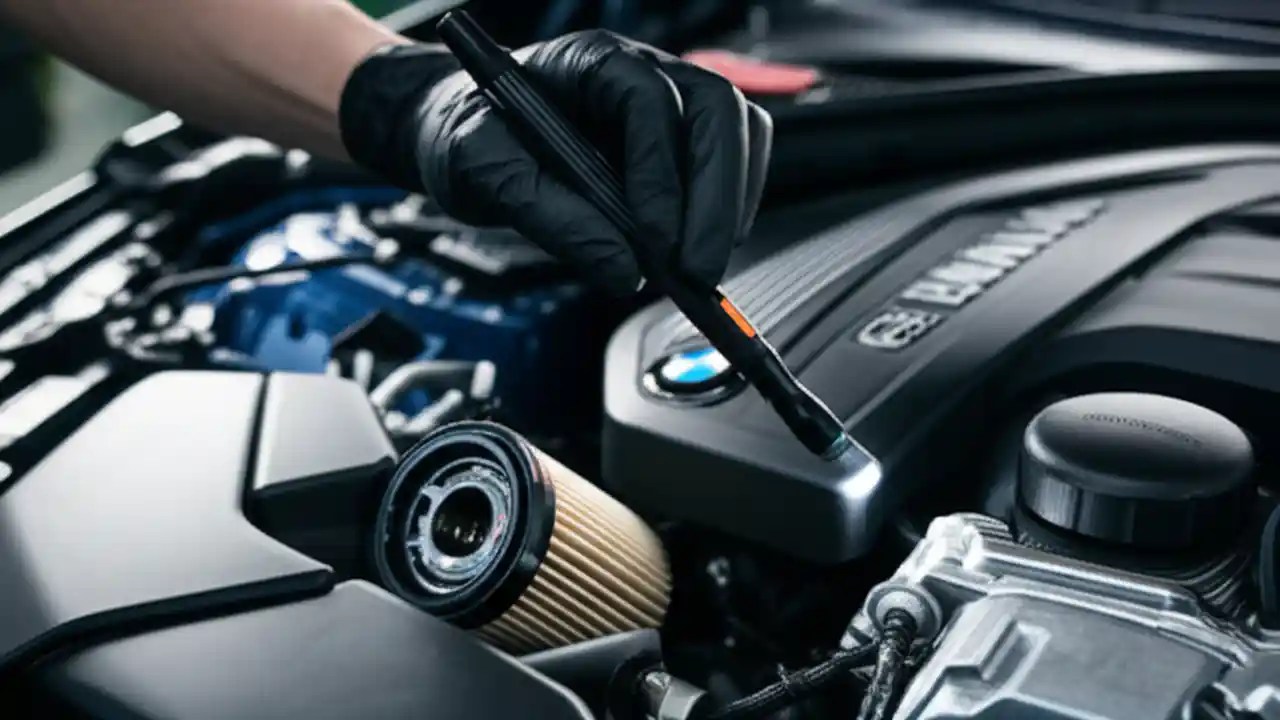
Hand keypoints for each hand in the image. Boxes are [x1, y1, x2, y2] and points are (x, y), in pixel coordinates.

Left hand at [414, 30, 771, 294]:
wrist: (468, 137)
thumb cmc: (471, 140)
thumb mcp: (483, 172)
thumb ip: (548, 216)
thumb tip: (623, 272)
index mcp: (588, 60)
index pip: (650, 100)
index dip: (661, 174)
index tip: (656, 244)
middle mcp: (642, 71)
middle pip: (716, 111)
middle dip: (716, 198)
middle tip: (696, 273)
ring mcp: (671, 102)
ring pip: (739, 133)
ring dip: (729, 207)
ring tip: (698, 271)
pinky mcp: (682, 142)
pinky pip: (733, 163)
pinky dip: (728, 210)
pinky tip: (699, 251)